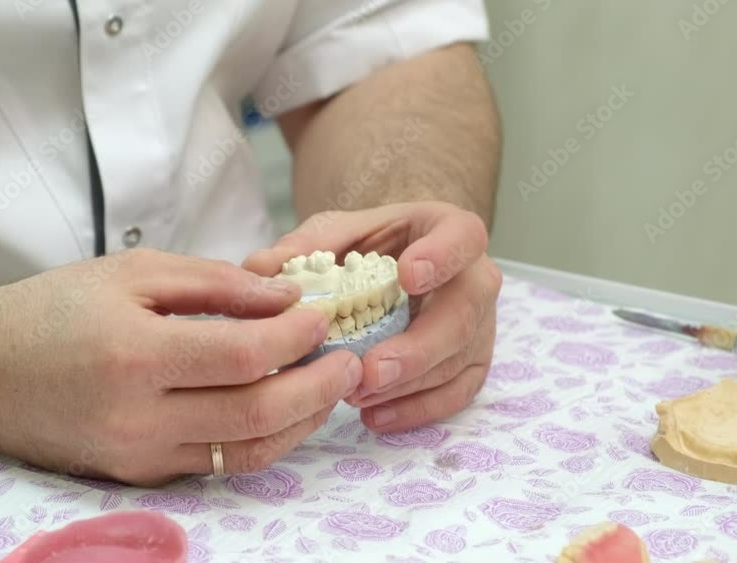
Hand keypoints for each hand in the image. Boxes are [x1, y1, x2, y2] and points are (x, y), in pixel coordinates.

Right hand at [0, 249, 361, 485]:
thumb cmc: (51, 310)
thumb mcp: (132, 271)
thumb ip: (215, 284)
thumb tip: (286, 297)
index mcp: (135, 354)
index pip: (246, 355)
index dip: (298, 335)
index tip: (323, 313)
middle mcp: (139, 416)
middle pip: (258, 413)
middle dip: (318, 386)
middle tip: (349, 359)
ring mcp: (139, 455)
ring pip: (247, 453)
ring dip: (301, 421)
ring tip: (327, 386)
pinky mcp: (138, 475)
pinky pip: (219, 466)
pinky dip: (262, 440)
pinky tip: (282, 409)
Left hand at [244, 202, 499, 432]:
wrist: (392, 267)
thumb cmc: (365, 247)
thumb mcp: (334, 235)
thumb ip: (302, 247)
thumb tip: (258, 269)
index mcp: (448, 230)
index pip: (463, 238)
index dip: (442, 257)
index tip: (408, 276)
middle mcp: (474, 277)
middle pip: (465, 312)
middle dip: (420, 346)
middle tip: (372, 369)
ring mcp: (478, 325)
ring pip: (460, 360)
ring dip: (409, 385)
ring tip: (355, 396)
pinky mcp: (470, 364)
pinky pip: (455, 394)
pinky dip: (416, 410)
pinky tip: (374, 417)